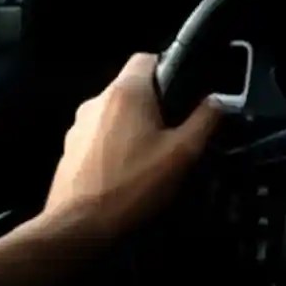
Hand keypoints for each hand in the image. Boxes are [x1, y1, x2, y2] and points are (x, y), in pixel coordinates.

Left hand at [36, 53, 222, 239]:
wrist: (78, 228)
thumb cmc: (133, 185)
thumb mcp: (182, 154)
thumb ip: (204, 121)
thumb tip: (217, 100)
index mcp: (125, 92)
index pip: (147, 57)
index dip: (169, 70)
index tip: (184, 96)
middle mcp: (96, 101)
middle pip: (131, 87)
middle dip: (154, 105)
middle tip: (174, 133)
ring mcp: (77, 126)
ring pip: (115, 113)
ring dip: (132, 127)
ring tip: (150, 158)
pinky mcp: (68, 150)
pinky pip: (99, 136)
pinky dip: (114, 146)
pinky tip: (125, 174)